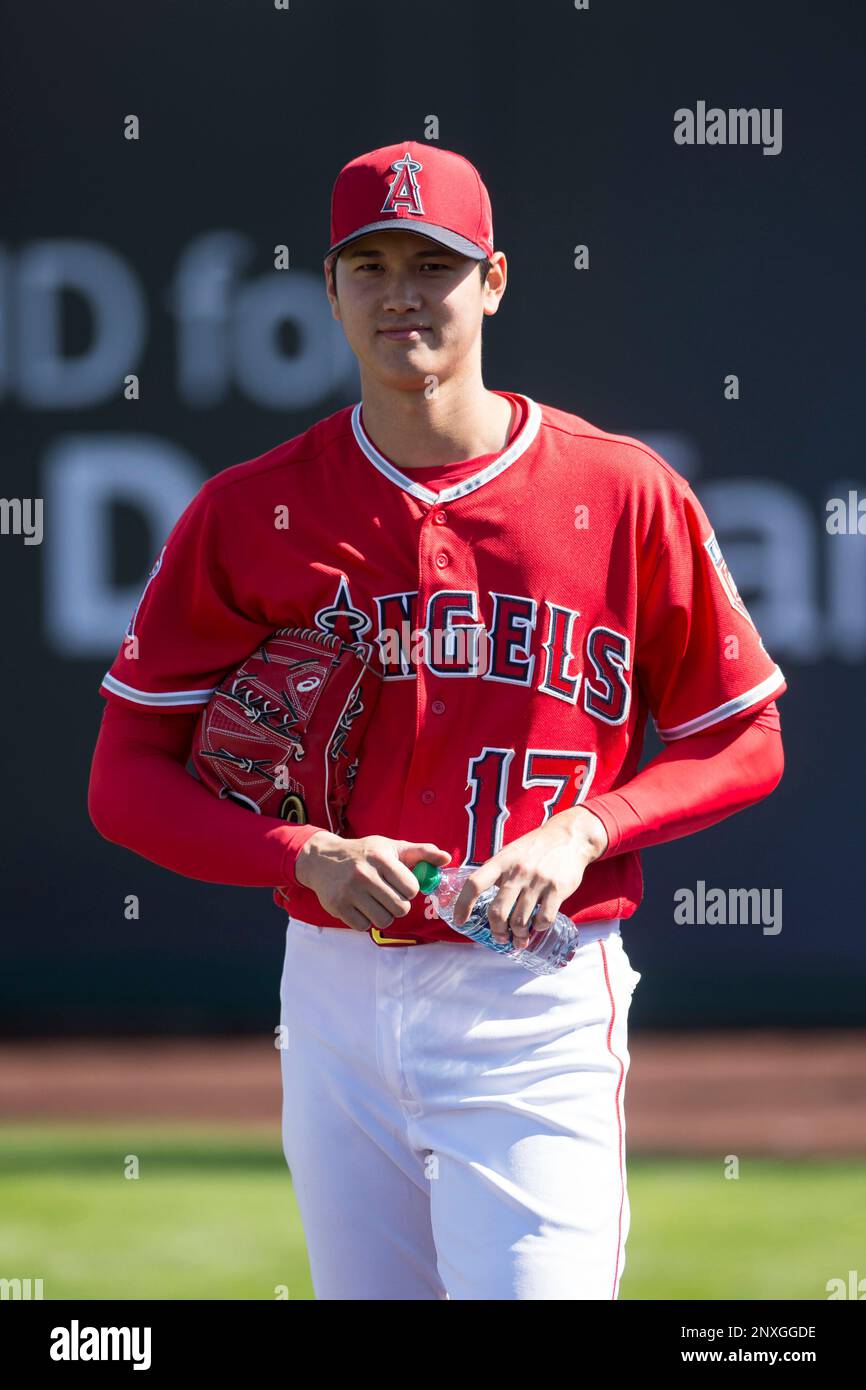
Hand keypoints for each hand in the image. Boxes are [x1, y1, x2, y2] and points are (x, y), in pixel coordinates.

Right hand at [294, 832, 450, 932]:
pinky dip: (366, 920)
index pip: (411, 888)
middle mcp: (363, 874)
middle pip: (400, 908)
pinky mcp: (338, 907)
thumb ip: (420, 852)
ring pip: (384, 920)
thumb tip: (446, 858)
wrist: (322, 859)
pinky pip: (364, 926)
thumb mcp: (390, 847)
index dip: (410, 890)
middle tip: (389, 896)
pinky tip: (360, 906)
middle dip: (399, 905)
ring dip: (384, 915)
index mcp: (380, 858)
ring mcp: (349, 892)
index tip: (401, 885)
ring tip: (375, 902)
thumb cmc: (364, 853)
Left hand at [451, 808, 607, 950]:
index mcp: (501, 861)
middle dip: (497, 931)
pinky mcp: (557, 889)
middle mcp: (517, 871)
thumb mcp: (510, 853)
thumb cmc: (535, 848)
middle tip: (500, 937)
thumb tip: (477, 899)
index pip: (474, 884)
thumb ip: (496, 873)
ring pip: (520, 920)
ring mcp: (538, 881)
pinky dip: (538, 928)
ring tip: (519, 939)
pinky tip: (537, 927)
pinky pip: (544, 919)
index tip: (460, 921)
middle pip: (498, 911)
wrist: (569, 837)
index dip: (463, 905)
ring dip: (518, 936)